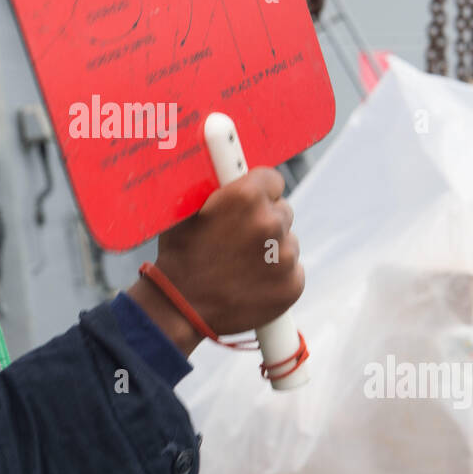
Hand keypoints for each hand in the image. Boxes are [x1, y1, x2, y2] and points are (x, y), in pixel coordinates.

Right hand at [126, 167, 303, 355]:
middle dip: (265, 222)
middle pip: (282, 212)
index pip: (273, 180)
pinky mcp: (292, 286)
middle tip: (240, 240)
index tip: (252, 202)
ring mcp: (284, 257)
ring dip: (271, 251)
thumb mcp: (190, 209)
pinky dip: (277, 277)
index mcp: (246, 196)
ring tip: (240, 266)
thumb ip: (220, 189)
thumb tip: (230, 166)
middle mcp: (270, 222)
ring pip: (288, 244)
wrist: (180, 307)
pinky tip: (252, 283)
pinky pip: (292, 272)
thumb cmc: (180, 255)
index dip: (260, 191)